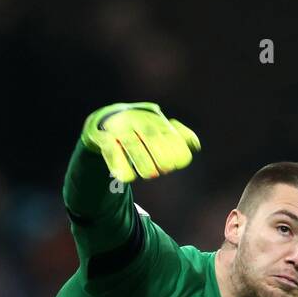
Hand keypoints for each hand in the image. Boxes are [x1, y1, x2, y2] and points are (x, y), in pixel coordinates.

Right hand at [80, 102, 199, 182]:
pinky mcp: (101, 138)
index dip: (175, 146)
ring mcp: (118, 128)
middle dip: (159, 151)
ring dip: (141, 159)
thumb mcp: (158, 130)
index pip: (166, 131)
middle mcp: (135, 119)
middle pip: (149, 134)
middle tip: (166, 170)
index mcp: (151, 118)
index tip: (180, 164)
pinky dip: (117, 163)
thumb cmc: (138, 131)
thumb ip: (178, 137)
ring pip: (130, 143)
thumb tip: (195, 146)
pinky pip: (109, 150)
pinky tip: (126, 178)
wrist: (104, 122)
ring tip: (150, 175)